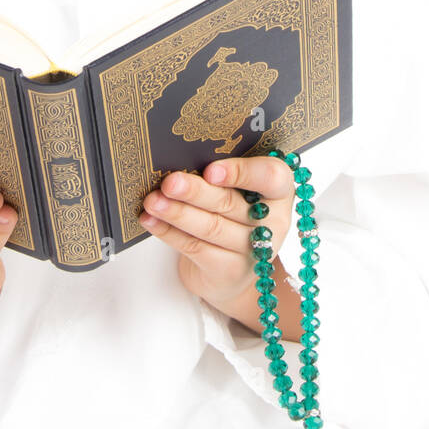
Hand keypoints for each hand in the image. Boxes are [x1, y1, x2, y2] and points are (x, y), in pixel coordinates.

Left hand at [139, 154, 296, 318]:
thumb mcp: (238, 191)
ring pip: (211, 227)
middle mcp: (273, 222)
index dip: (242, 172)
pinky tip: (150, 220)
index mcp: (279, 191)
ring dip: (177, 212)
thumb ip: (220, 174)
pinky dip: (168, 232)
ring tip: (153, 201)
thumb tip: (180, 157)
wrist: (230, 269)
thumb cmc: (231, 215)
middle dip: (196, 192)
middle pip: (231, 203)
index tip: (211, 170)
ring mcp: (253, 250)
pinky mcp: (230, 271)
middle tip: (169, 182)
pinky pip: (195, 248)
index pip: (272, 177)